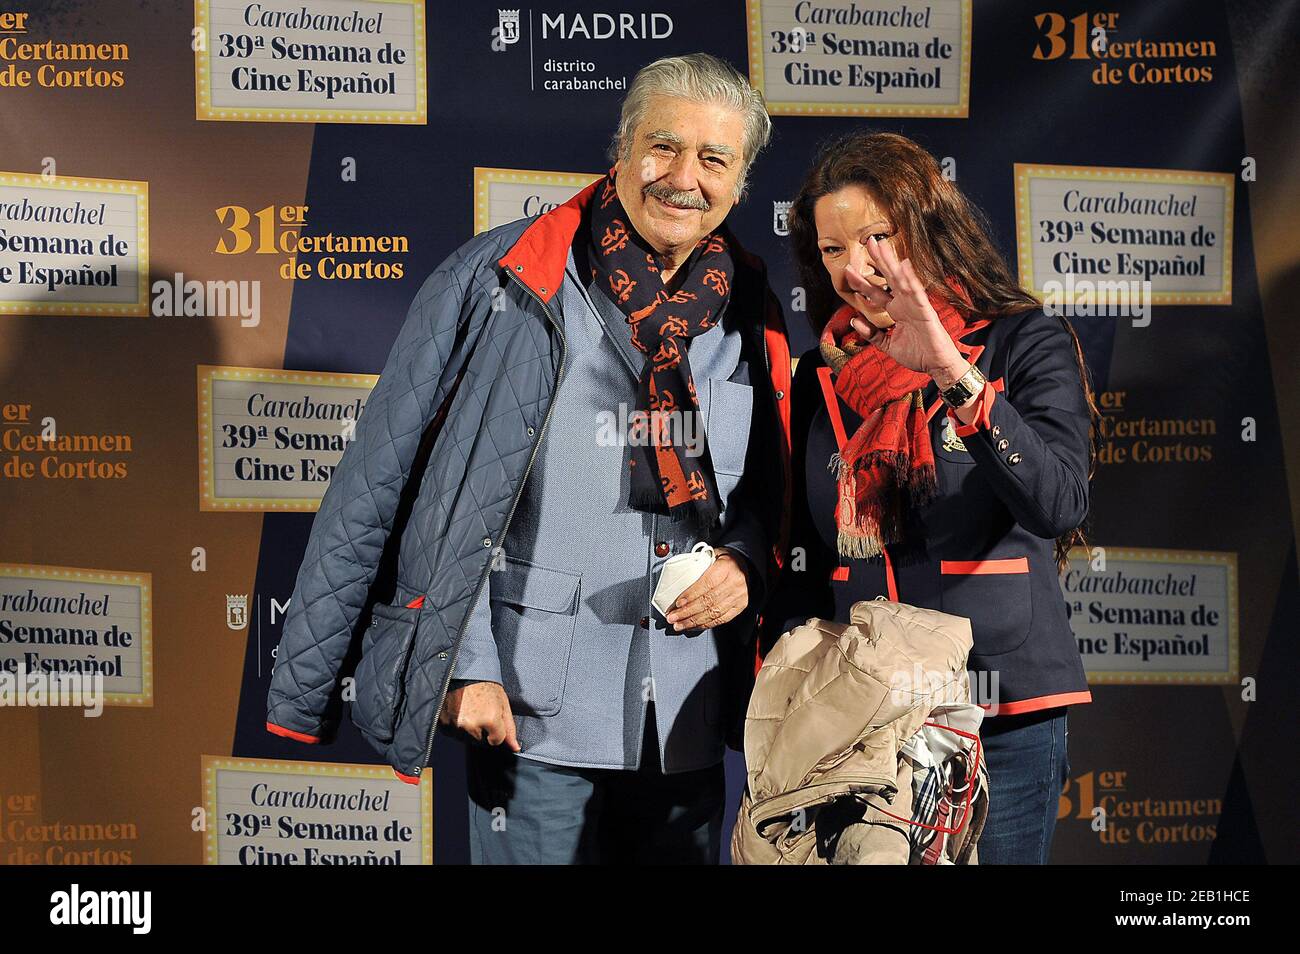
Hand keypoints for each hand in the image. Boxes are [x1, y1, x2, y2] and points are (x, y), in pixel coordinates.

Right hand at [439, 681, 520, 750]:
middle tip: (480, 712)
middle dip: (483, 731)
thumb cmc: (485, 685)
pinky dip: (457, 727)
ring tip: (470, 711)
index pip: (496, 741)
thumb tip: (515, 748)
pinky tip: (460, 713)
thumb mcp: (502, 704)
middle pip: (481, 741)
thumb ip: (509, 728)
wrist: (461, 672)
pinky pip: (453, 734)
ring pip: (467, 739)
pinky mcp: (444, 725)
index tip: (492, 719)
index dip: (496, 731)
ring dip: (469, 730)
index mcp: (490, 719)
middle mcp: (472, 725)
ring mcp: (456, 726)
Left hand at [665, 547, 751, 631]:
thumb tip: (676, 582)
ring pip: (713, 613)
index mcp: (726, 567)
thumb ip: (697, 567)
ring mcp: (738, 596)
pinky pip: (721, 619)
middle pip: (708, 602)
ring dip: (693, 621)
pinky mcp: (740, 606)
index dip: (690, 595)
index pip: (706, 584)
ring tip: (680, 625)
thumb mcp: (712, 555)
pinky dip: (705, 625)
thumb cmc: (725, 561)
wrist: (745, 565)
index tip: (678, 603)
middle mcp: (735, 583)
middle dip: (687, 612)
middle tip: (673, 617)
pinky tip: (693, 626)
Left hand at [844, 234, 966, 381]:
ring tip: (882, 246)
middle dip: (878, 260)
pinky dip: (910, 280)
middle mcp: (905, 304)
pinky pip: (917, 294)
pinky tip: (904, 266)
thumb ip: (872, 334)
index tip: (848, 270)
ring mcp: (915, 305)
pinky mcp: (925, 311)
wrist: (937, 366)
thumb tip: (854, 321)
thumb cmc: (918, 354)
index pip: (876, 293)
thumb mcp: (888, 345)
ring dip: (891, 263)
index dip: (862, 282)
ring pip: (901, 280)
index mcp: (896, 310)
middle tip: (868, 241)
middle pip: (888, 278)